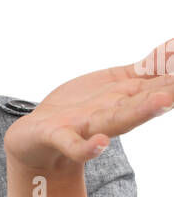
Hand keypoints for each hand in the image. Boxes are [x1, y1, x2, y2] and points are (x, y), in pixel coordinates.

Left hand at [3, 38, 173, 173]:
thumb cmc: (81, 109)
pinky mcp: (59, 135)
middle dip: (166, 95)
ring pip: (118, 119)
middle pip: (144, 103)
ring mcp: (88, 126)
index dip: (173, 80)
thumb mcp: (117, 84)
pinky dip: (86, 147)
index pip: (157, 86)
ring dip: (140, 111)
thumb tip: (173, 49)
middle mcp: (113, 114)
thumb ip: (146, 70)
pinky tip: (99, 144)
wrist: (37, 137)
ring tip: (163, 101)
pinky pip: (74, 144)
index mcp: (127, 100)